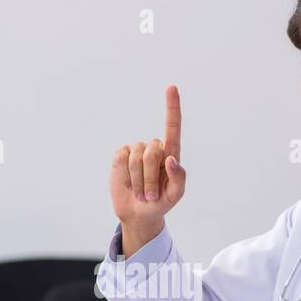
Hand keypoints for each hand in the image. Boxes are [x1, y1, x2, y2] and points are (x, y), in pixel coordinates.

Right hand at [109, 85, 186, 254]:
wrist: (138, 213)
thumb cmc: (160, 202)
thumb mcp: (175, 195)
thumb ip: (180, 177)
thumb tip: (171, 159)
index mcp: (171, 153)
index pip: (173, 126)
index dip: (172, 107)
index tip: (171, 88)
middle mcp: (154, 148)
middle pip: (154, 151)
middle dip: (151, 177)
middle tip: (151, 195)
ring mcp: (136, 150)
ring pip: (137, 157)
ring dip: (139, 180)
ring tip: (142, 193)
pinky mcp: (120, 156)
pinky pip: (123, 158)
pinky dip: (126, 175)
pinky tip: (129, 183)